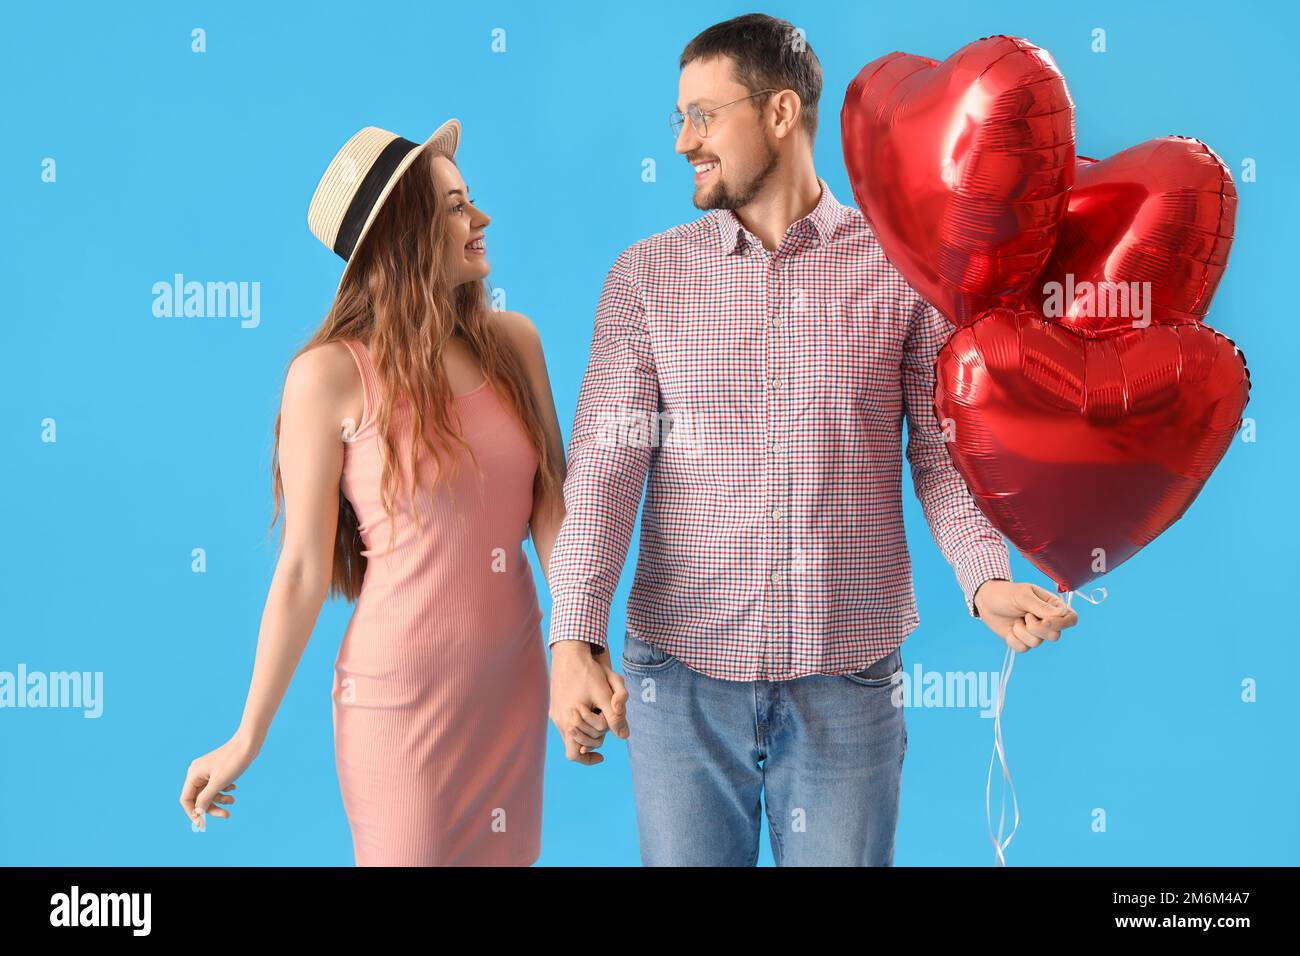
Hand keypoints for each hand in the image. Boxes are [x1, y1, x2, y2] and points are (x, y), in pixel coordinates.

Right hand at [179, 734, 256, 829]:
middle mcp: (197, 773)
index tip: (202, 824)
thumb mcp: (219, 782)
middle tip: (226, 815)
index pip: (186, 799)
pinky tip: (233, 787)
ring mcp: (207, 772)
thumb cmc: (234, 761)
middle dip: (211, 807)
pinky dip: (224, 790)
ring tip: (233, 800)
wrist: (249, 743)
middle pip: (199, 798)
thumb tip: (197, 813)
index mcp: (193, 774)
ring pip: (209, 794)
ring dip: (220, 800)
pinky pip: (216, 786)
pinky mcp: (217, 771)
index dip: (193, 812)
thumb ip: (206, 798)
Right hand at [548, 639, 628, 764]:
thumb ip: (616, 716)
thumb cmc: (588, 672)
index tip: (602, 756)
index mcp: (569, 721)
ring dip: (585, 732)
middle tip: (604, 731)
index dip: (590, 758)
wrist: (569, 651)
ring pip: (569, 734)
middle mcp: (558, 720)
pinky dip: (578, 723)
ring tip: (599, 720)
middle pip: (573, 746)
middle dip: (590, 742)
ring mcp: (554, 713)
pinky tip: (590, 711)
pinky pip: (565, 722)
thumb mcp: (605, 694)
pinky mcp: (553, 705)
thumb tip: (625, 736)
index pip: (576, 754)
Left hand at [974, 580, 1078, 652]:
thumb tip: (1063, 613)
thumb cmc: (1005, 593)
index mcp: (1052, 606)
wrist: (986, 601)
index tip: (1044, 620)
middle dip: (1036, 627)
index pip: (1071, 619)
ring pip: (1037, 643)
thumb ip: (1042, 607)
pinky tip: (1009, 628)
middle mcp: (1047, 621)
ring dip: (1021, 631)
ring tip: (1016, 619)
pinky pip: (1023, 648)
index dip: (1061, 623)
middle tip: (1025, 615)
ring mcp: (1035, 632)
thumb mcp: (1023, 596)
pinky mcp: (1023, 641)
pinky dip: (1013, 639)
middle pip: (1055, 636)